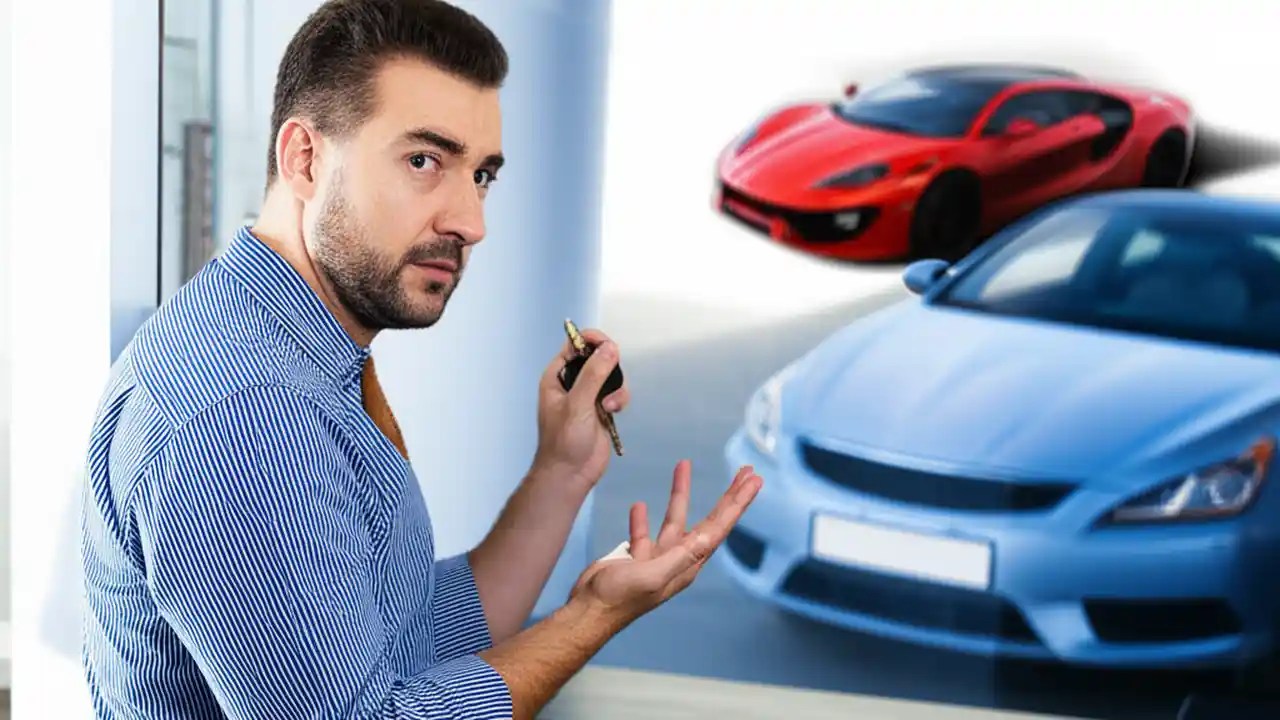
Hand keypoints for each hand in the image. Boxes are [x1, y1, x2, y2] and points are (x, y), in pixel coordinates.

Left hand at [531, 328, 629, 488]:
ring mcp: (588, 397)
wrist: (570, 474)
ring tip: (610, 405)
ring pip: (611, 376)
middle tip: (612, 376)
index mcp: (557, 377)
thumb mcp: (577, 404)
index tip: (608, 345)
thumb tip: (610, 348)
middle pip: (597, 357)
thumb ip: (594, 374)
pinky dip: (620, 400)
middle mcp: (572, 383)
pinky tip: (613, 413)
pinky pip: (617, 393)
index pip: (574, 345)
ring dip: (617, 387)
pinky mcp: (601, 410)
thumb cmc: (563, 441)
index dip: (591, 340)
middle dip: (609, 366)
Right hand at [569, 461, 762, 628]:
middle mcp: (678, 560)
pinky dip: (643, 519)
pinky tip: (641, 506)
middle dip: (727, 496)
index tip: (753, 480)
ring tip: (683, 465)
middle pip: (708, 521)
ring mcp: (657, 558)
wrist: (588, 612)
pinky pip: (643, 532)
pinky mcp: (636, 558)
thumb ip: (680, 556)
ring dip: (679, 493)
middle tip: (745, 472)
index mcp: (687, 565)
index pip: (719, 528)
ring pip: (673, 519)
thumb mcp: (652, 576)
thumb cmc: (618, 599)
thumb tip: (709, 536)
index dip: (737, 503)